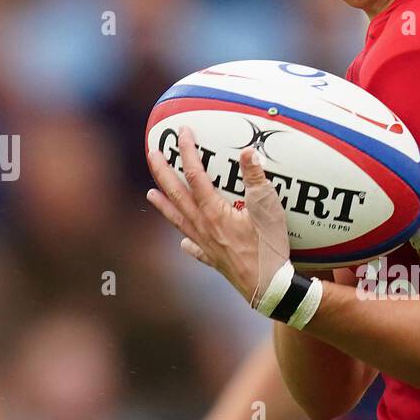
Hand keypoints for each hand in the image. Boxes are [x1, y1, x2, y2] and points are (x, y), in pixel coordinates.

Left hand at [146, 126, 290, 307]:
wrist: (269, 287)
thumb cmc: (269, 248)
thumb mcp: (267, 209)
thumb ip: (256, 179)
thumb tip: (248, 152)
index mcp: (213, 212)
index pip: (194, 175)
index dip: (187, 151)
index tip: (182, 132)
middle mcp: (203, 227)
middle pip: (176, 195)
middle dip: (162, 172)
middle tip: (152, 153)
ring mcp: (205, 245)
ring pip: (178, 220)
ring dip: (164, 205)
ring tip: (150, 194)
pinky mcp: (213, 261)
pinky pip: (194, 249)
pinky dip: (186, 242)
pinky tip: (184, 242)